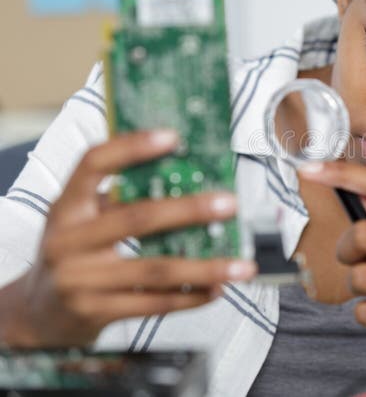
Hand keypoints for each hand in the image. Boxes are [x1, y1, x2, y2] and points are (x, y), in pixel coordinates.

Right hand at [0, 130, 256, 346]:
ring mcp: (81, 280)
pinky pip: (154, 304)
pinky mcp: (96, 313)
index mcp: (66, 207)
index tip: (173, 137)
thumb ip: (120, 199)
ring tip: (242, 265)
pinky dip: (191, 297)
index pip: (92, 165)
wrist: (37, 315)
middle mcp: (68, 241)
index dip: (131, 147)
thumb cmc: (73, 254)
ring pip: (155, 270)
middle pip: (136, 219)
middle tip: (229, 204)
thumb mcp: (81, 221)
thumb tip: (185, 172)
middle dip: (188, 210)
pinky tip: (218, 289)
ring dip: (205, 268)